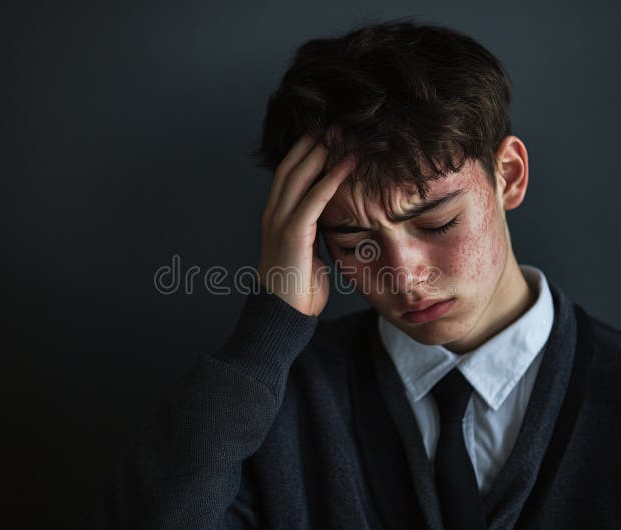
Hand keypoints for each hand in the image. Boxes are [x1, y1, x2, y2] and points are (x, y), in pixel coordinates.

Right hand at [257, 129, 355, 316]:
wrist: (281, 317)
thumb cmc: (298, 291)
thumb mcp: (307, 254)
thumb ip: (314, 234)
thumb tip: (333, 225)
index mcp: (276, 218)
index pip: (288, 174)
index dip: (305, 152)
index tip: (327, 134)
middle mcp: (273, 214)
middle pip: (291, 166)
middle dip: (312, 142)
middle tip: (336, 122)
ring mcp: (279, 222)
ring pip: (299, 175)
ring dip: (321, 151)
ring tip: (342, 132)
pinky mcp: (292, 233)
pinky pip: (314, 198)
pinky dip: (331, 178)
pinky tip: (348, 164)